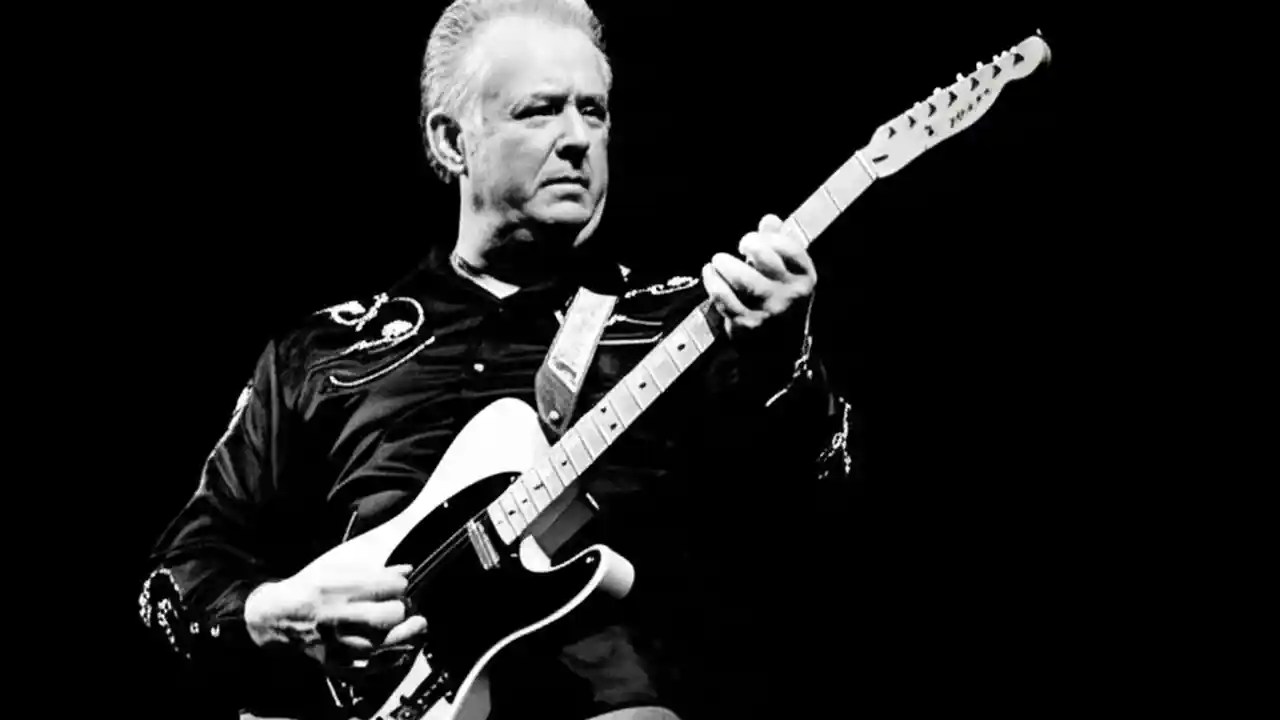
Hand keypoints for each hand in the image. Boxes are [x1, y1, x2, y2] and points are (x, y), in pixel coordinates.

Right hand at [244, 562, 427, 676]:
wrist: (277, 617)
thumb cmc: (309, 588)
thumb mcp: (334, 568)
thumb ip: (371, 570)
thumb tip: (406, 571)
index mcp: (335, 587)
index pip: (387, 586)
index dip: (400, 584)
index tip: (400, 583)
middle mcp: (336, 616)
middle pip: (390, 614)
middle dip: (402, 607)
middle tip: (402, 604)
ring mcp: (336, 641)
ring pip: (385, 641)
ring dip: (405, 631)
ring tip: (414, 623)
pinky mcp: (336, 661)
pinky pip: (373, 664)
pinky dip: (391, 655)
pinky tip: (399, 645)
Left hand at [702, 213, 816, 338]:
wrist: (780, 348)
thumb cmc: (782, 300)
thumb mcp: (790, 273)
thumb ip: (780, 243)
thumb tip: (769, 220)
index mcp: (804, 278)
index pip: (788, 248)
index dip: (767, 237)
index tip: (754, 240)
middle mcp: (789, 294)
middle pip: (763, 259)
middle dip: (747, 244)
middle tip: (738, 248)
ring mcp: (768, 310)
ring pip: (742, 279)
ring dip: (724, 264)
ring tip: (718, 261)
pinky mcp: (747, 323)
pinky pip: (724, 298)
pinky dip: (713, 282)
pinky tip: (710, 275)